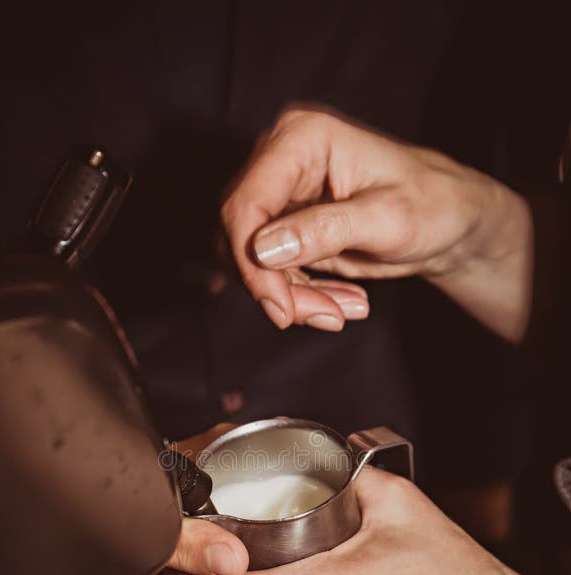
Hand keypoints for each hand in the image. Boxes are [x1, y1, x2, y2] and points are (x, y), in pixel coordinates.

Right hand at [222, 107, 532, 340]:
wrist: (451, 222)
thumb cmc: (433, 206)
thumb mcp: (387, 220)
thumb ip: (325, 230)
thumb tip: (263, 249)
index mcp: (302, 139)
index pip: (245, 203)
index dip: (252, 262)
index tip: (280, 306)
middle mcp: (280, 160)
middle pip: (242, 236)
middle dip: (277, 286)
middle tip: (325, 315)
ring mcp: (281, 194)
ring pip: (252, 260)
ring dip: (292, 296)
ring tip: (342, 311)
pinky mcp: (286, 225)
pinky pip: (271, 271)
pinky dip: (300, 296)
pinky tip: (342, 303)